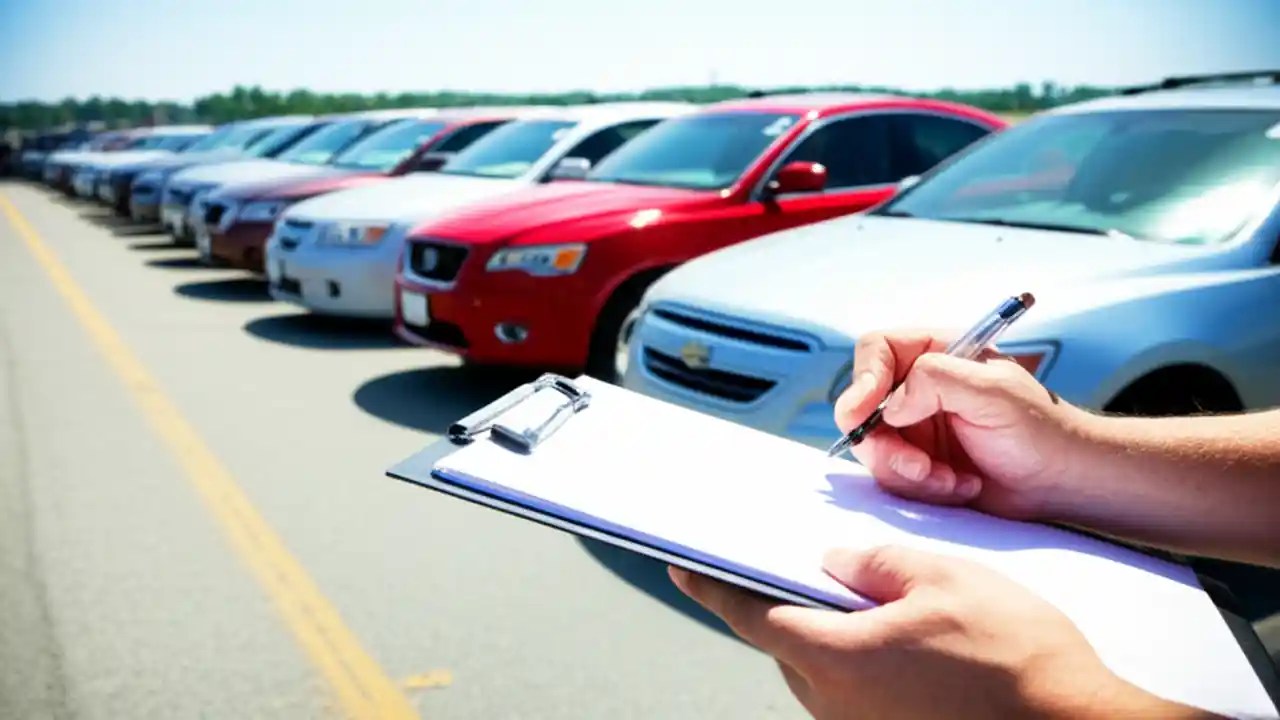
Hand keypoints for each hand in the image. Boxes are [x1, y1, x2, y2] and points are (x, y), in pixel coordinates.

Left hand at [670, 546, 1203, 719]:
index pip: (750, 614)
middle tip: (812, 567)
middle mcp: (836, 704)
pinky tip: (908, 640)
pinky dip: (865, 661)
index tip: (680, 567)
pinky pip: (859, 692)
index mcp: (834, 657)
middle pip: (790, 642)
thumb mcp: (943, 579)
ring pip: (826, 668)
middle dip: (795, 604)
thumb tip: (838, 560)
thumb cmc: (1015, 658)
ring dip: (837, 635)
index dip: (712, 587)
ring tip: (879, 599)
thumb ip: (877, 563)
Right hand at [834, 330, 1087, 519]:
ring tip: (952, 480)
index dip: (863, 380)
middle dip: (886, 444)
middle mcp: (917, 387)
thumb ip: (936, 381)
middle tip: (920, 466)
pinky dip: (921, 489)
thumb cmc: (1039, 429)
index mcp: (935, 353)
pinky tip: (959, 487)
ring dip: (909, 472)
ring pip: (873, 448)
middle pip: (862, 406)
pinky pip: (892, 477)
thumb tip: (889, 407)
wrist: (1060, 481)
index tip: (863, 414)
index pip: (876, 350)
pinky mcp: (916, 463)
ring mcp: (913, 427)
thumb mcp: (992, 392)